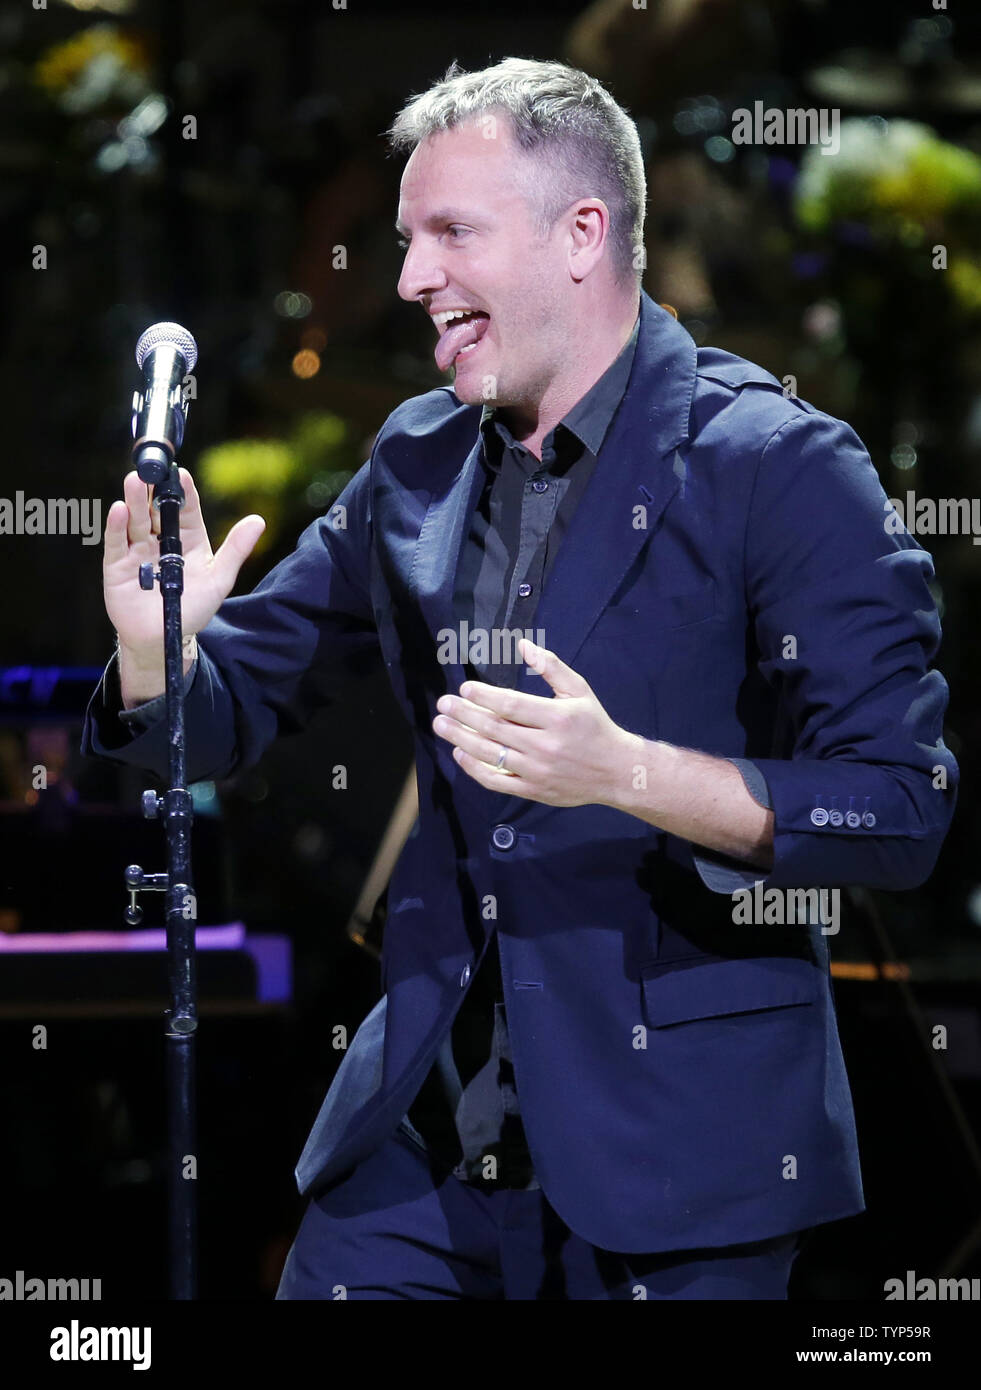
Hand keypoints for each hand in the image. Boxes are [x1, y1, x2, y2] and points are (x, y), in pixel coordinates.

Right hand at [104, 467, 264, 659]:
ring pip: (135, 520)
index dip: (183, 491)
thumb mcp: (219, 579)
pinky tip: (119, 510)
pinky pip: (116, 543)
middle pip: (156, 509)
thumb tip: (258, 520)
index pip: (185, 508)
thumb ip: (236, 550)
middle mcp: (161, 540)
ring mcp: (138, 550)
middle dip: (154, 490)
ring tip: (135, 482)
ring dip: (134, 501)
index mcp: (188, 539)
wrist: (163, 639)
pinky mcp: (117, 565)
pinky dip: (117, 526)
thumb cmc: (193, 608)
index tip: (182, 474)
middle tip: (153, 470)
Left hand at [432, 638, 640, 806]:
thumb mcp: (579, 691)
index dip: (484, 696)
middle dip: (464, 714)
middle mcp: (545, 745)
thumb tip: (524, 645)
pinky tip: (460, 753)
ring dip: (461, 738)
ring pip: (490, 754)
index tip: (464, 688)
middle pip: (495, 729)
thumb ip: (552, 667)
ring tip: (442, 725)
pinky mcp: (532, 790)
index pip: (512, 705)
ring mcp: (537, 770)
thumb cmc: (594, 727)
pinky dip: (474, 768)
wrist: (615, 771)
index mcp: (557, 718)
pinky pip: (496, 780)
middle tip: (443, 704)